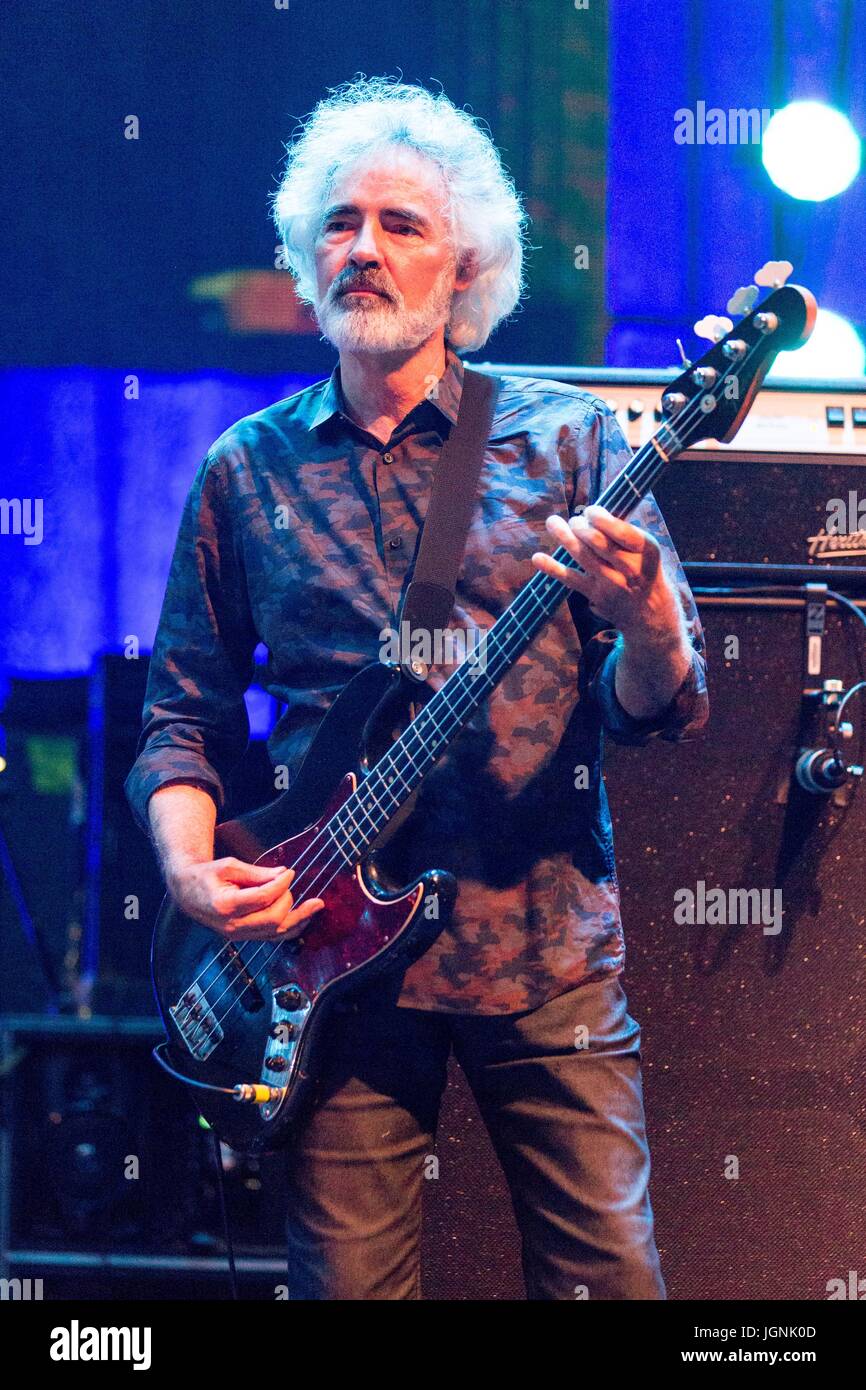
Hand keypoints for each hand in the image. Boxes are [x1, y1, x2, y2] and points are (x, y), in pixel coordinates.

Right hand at [166, 857, 324, 939]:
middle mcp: (232, 925)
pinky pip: (273, 937)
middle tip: (288, 881)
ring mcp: (238, 935)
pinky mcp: (244, 937)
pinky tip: (304, 918)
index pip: (262, 898)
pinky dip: (291, 928)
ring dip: (299, 918)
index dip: (280, 884)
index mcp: (225, 905)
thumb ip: (256, 873)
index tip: (289, 872)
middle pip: (272, 918)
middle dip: (288, 899)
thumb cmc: (206, 876)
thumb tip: (282, 874)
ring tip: (316, 905)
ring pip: (276, 932)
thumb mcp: (228, 866)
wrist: (187, 892)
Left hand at [531, 504, 683, 642]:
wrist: (649, 610)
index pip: (620, 530)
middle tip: (575, 521)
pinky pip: (571, 579)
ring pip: (582, 555)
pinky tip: (538, 558)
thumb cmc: (642, 568)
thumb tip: (587, 513)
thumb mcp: (644, 548)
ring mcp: (612, 583)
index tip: (591, 511)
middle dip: (580, 526)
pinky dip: (552, 568)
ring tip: (552, 522)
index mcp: (645, 549)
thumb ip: (621, 531)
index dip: (600, 517)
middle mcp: (630, 567)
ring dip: (563, 536)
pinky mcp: (595, 595)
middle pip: (598, 541)